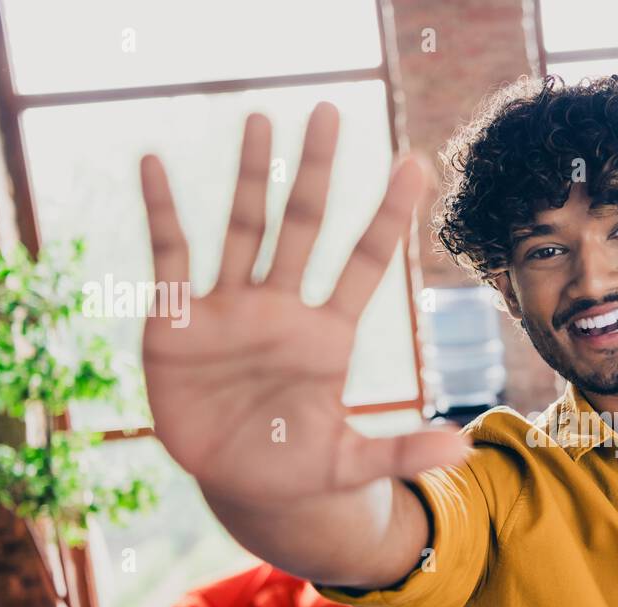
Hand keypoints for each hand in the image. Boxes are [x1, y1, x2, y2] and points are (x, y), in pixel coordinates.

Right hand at [138, 102, 469, 508]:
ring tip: (260, 116)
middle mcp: (282, 308)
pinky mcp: (180, 322)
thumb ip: (400, 452)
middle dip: (315, 172)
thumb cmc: (299, 468)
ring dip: (249, 176)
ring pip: (243, 229)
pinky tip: (154, 164)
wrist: (237, 485)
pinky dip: (162, 213)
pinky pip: (170, 258)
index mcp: (328, 336)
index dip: (388, 217)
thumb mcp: (350, 465)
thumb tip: (463, 447)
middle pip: (303, 226)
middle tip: (328, 110)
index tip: (415, 164)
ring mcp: (230, 310)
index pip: (364, 263)